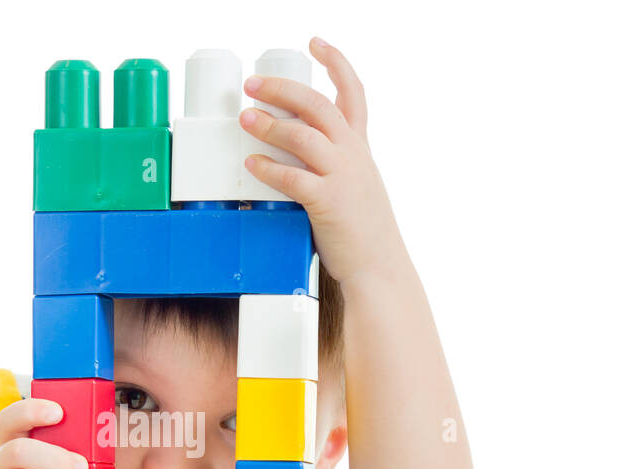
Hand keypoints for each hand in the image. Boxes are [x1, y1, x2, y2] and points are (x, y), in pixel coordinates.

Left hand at [240, 36, 404, 282]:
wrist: (379, 267)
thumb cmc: (361, 232)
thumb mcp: (356, 186)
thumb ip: (332, 165)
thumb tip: (293, 154)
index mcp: (359, 148)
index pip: (352, 93)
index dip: (335, 63)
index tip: (315, 43)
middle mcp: (353, 155)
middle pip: (317, 105)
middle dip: (282, 88)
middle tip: (253, 84)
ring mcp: (342, 176)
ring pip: (303, 135)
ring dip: (269, 124)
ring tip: (245, 119)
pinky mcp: (328, 202)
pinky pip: (293, 177)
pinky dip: (269, 168)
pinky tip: (252, 164)